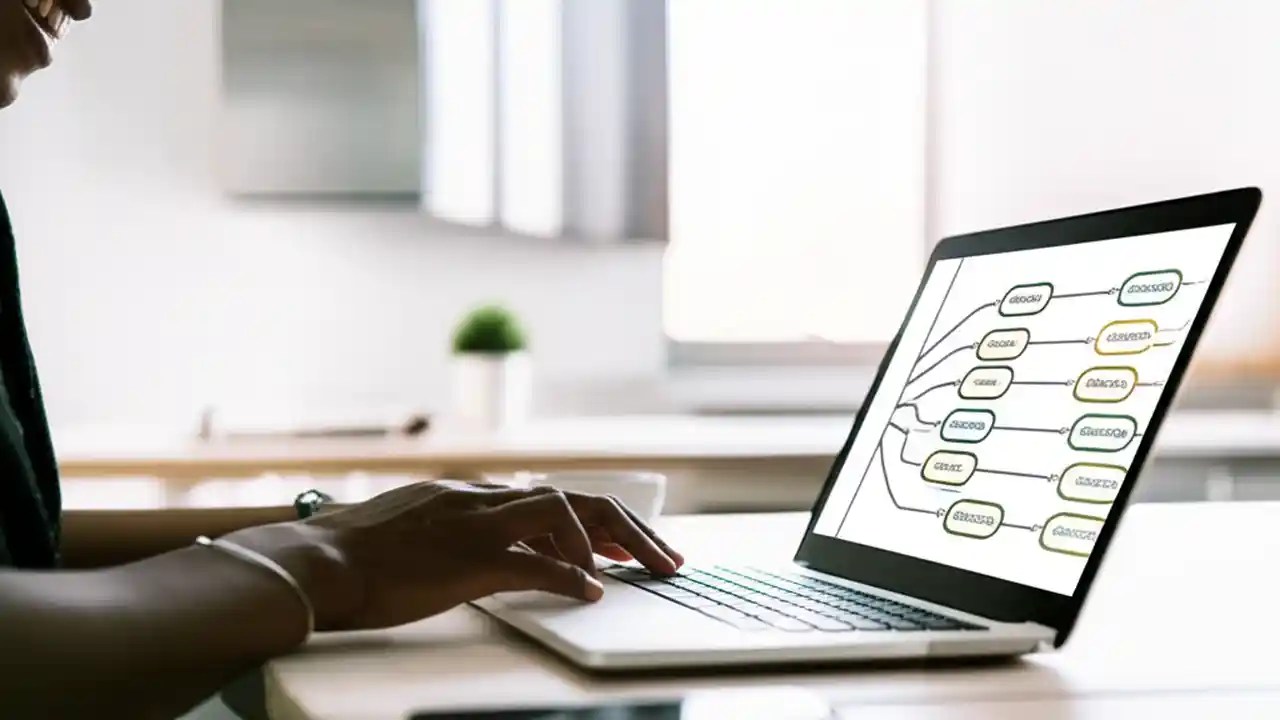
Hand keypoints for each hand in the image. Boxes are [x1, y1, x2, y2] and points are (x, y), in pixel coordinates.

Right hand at [223, 481, 683, 630]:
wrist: (315, 561)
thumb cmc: (359, 556)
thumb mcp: (421, 531)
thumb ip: (461, 532)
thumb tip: (499, 553)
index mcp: (476, 494)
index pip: (556, 497)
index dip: (603, 520)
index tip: (632, 544)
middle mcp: (485, 499)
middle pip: (579, 499)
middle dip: (631, 528)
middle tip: (668, 557)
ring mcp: (478, 524)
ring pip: (569, 514)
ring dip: (618, 543)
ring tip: (649, 571)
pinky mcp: (468, 558)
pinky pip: (535, 562)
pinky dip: (571, 575)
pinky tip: (594, 594)